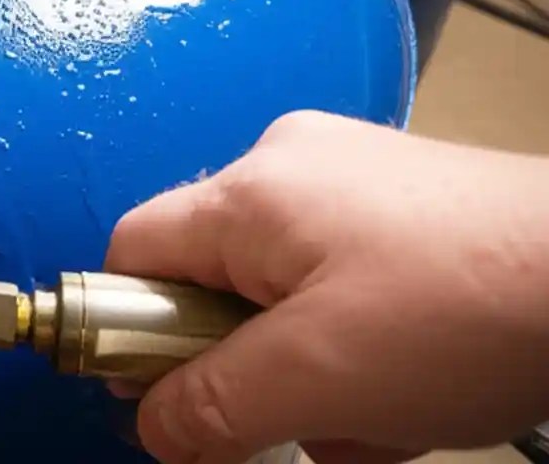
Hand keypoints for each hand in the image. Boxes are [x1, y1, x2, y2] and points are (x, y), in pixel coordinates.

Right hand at [105, 110, 548, 463]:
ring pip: (278, 294)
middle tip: (293, 417)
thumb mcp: (317, 378)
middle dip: (241, 366)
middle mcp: (291, 165)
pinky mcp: (404, 207)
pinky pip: (337, 285)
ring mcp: (353, 181)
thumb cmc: (468, 312)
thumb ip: (211, 404)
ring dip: (305, 371)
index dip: (126, 328)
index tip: (164, 398)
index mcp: (252, 191)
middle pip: (209, 279)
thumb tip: (150, 428)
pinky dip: (351, 348)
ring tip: (372, 417)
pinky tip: (404, 395)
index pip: (132, 250)